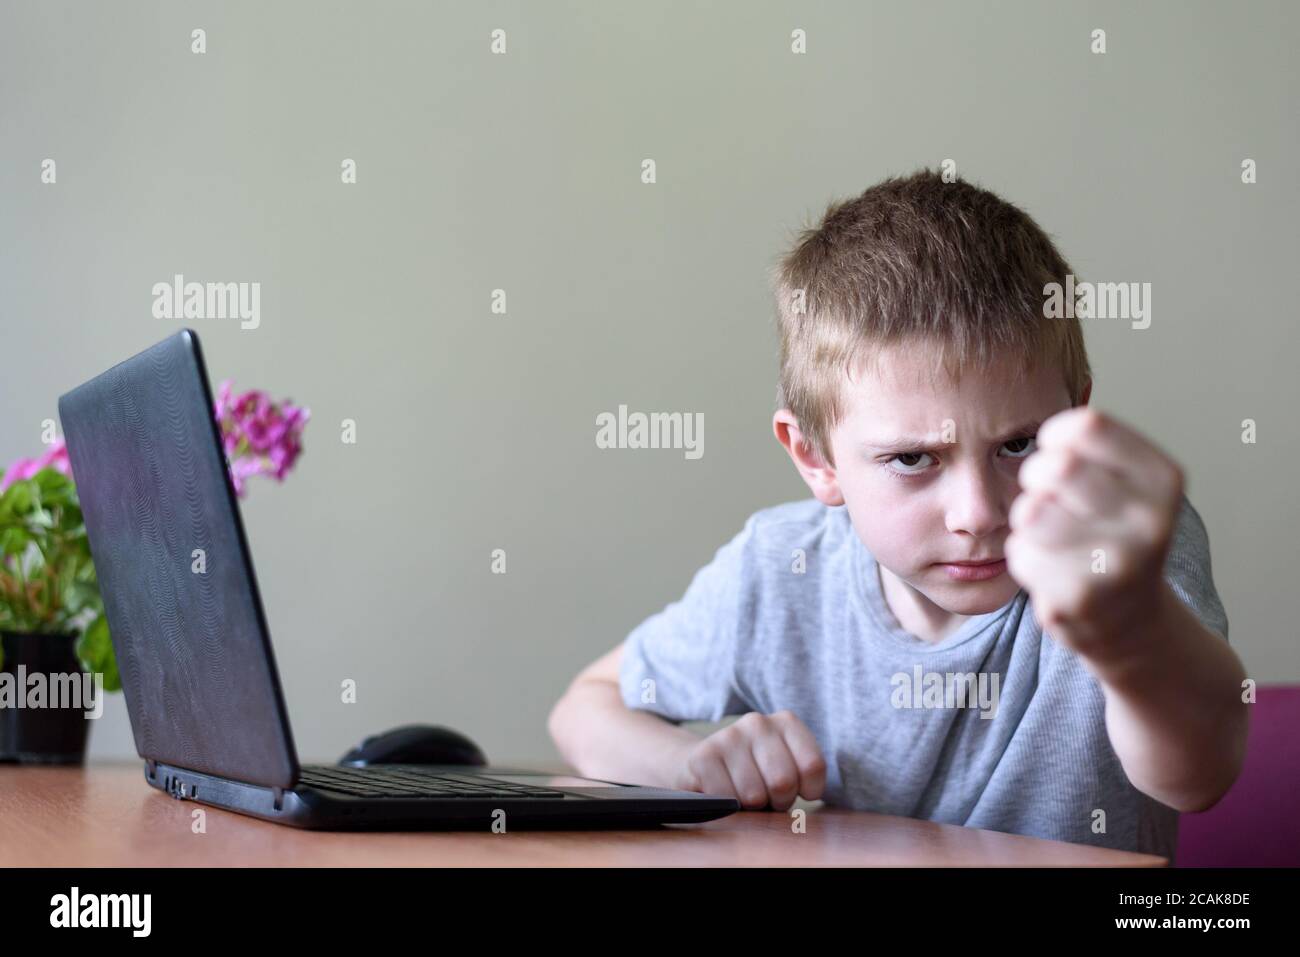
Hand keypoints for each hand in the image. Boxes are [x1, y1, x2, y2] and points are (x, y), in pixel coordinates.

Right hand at [671, 710, 826, 809]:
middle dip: (778, 801)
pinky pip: (726, 798)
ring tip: (745, 795)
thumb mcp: (787, 768)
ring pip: (754, 795)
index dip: (808, 791)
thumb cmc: (756, 774)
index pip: (813, 766)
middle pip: (783, 782)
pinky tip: (724, 793)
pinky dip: (727, 807)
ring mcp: (729, 736)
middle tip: (768, 796)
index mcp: (786, 722)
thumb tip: (803, 803)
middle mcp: (758, 722)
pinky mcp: (704, 755)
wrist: (705, 767)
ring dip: (751, 807)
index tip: (797, 790)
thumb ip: (802, 779)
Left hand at [1005, 407, 1183, 659]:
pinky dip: (1025, 556)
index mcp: (1163, 481)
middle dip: (1036, 475)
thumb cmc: (1115, 533)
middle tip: (1047, 493)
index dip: (1056, 437)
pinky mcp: (1078, 599)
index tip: (1060, 454)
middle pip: (1057, 467)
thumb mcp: (1128, 482)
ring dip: (1027, 519)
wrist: (1133, 620)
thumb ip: (1092, 446)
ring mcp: (1115, 565)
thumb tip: (1048, 436)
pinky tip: (1053, 569)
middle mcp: (1149, 523)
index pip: (1088, 426)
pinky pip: (1020, 552)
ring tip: (1052, 533)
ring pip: (1030, 511)